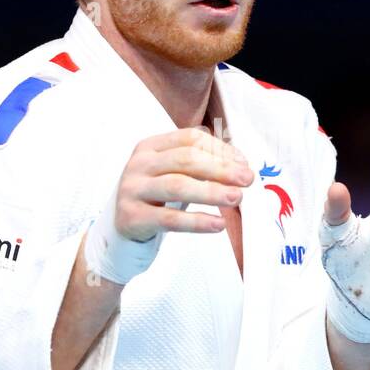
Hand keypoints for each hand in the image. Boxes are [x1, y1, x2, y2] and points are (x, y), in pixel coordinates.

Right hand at [85, 126, 251, 284]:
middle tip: (247, 180)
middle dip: (221, 169)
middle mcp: (138, 164)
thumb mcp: (173, 173)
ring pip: (178, 186)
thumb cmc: (156, 198)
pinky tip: (218, 225)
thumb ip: (201, 164)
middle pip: (186, 160)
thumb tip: (241, 164)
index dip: (220, 149)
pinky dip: (197, 221)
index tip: (243, 164)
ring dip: (211, 192)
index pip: (190, 139)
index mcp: (150, 146)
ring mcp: (132, 190)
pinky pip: (169, 218)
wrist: (122, 230)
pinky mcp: (131, 217)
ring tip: (237, 198)